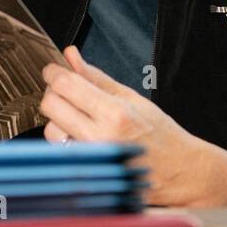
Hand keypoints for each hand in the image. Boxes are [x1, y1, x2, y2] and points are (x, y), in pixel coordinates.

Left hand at [40, 46, 226, 207]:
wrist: (177, 171)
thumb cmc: (160, 134)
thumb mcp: (131, 96)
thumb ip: (96, 76)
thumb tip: (71, 55)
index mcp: (114, 113)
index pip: (65, 85)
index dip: (53, 72)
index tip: (53, 69)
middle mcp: (99, 137)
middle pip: (50, 105)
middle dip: (54, 92)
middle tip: (67, 90)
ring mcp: (90, 157)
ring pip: (50, 129)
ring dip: (57, 117)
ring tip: (79, 115)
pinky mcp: (84, 171)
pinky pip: (59, 148)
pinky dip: (64, 136)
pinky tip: (82, 134)